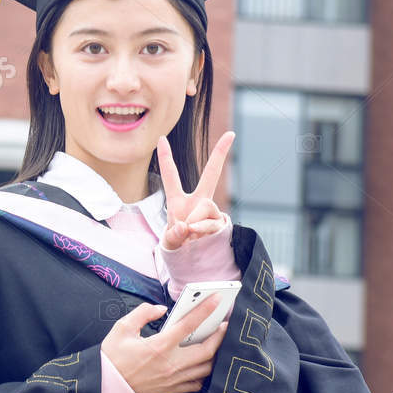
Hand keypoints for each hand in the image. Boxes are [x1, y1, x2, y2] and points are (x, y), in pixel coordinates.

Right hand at [101, 301, 228, 392]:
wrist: (106, 387)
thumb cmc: (112, 358)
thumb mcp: (122, 329)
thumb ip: (142, 313)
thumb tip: (160, 310)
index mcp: (159, 346)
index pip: (188, 325)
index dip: (205, 310)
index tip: (217, 300)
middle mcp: (170, 364)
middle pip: (207, 350)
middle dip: (220, 336)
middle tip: (223, 325)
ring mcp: (173, 379)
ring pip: (206, 368)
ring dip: (215, 355)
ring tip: (216, 343)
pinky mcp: (171, 389)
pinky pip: (196, 384)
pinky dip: (204, 374)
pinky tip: (203, 365)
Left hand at [157, 132, 233, 250]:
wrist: (192, 258)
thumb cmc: (178, 244)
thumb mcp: (169, 241)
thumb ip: (173, 235)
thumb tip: (185, 227)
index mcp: (178, 200)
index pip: (171, 177)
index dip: (166, 158)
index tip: (161, 138)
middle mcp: (197, 201)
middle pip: (211, 174)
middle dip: (221, 153)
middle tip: (231, 134)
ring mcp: (210, 210)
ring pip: (206, 205)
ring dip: (195, 222)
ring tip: (189, 233)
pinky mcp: (219, 221)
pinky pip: (211, 221)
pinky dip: (202, 230)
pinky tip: (198, 237)